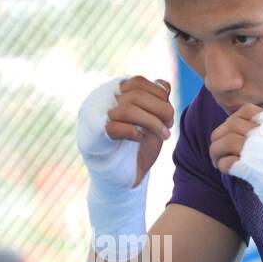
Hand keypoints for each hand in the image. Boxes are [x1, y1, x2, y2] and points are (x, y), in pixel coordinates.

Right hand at [76, 75, 173, 192]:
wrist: (124, 179)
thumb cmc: (138, 148)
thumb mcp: (154, 120)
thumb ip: (157, 100)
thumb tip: (163, 85)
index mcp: (113, 94)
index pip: (137, 82)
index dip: (158, 95)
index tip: (168, 114)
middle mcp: (100, 102)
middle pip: (135, 93)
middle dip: (160, 109)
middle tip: (169, 125)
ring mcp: (94, 119)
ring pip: (127, 109)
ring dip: (152, 122)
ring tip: (164, 135)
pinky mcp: (93, 138)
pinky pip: (114, 127)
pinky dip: (134, 133)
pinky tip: (141, 140)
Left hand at [210, 102, 262, 261]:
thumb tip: (254, 125)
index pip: (249, 111)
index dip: (235, 122)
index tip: (232, 135)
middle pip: (234, 124)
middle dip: (220, 135)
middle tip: (218, 149)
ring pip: (226, 141)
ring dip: (216, 151)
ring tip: (217, 161)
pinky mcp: (258, 173)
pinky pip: (229, 162)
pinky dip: (223, 165)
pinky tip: (227, 171)